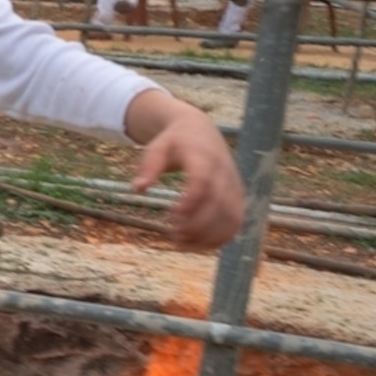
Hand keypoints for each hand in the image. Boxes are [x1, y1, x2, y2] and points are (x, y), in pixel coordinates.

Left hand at [124, 90, 246, 250]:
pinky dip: (220, 238)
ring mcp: (234, 185)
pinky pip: (236, 221)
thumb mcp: (157, 147)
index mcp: (202, 157)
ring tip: (182, 243)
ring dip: (209, 236)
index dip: (190, 201)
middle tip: (173, 234)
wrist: (201, 130)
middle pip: (218, 203)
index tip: (173, 215)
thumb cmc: (174, 141)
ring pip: (231, 216)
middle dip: (196, 225)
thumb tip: (137, 189)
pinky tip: (198, 245)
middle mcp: (223, 172)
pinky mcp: (238, 196)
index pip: (202, 180)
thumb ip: (148, 167)